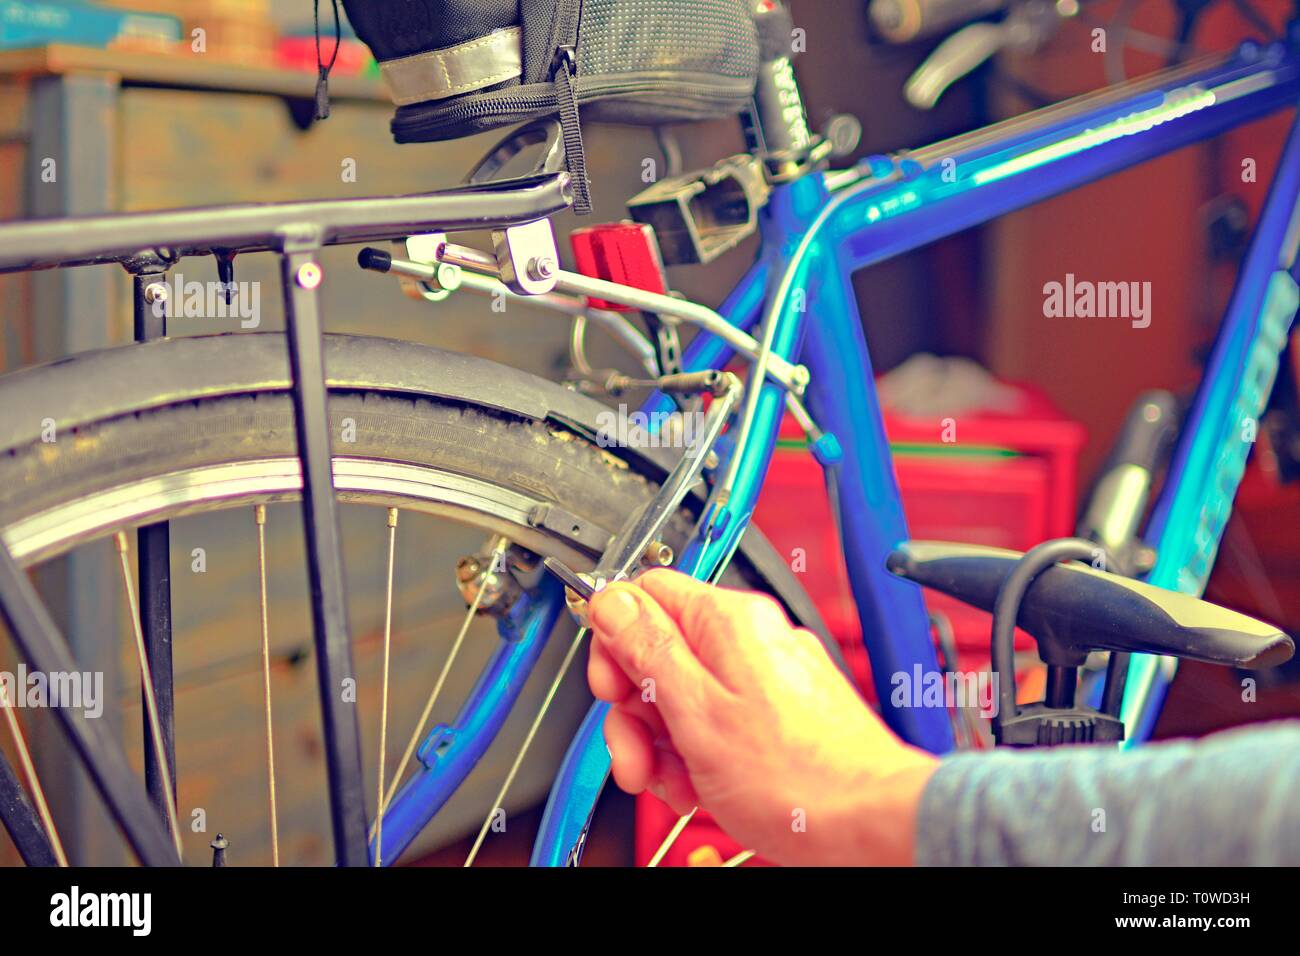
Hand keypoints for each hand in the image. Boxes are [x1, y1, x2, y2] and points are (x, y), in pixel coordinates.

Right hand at [586, 569, 938, 865]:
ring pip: (686, 692)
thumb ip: (647, 649)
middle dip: (636, 707)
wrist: (869, 823)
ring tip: (673, 780)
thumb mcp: (696, 712)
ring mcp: (768, 676)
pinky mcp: (780, 713)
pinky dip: (698, 753)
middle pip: (661, 650)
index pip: (646, 592)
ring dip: (663, 741)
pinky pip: (718, 720)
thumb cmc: (797, 778)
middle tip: (637, 750)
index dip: (614, 640)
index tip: (610, 686)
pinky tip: (701, 785)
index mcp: (729, 621)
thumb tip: (610, 600)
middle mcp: (752, 637)